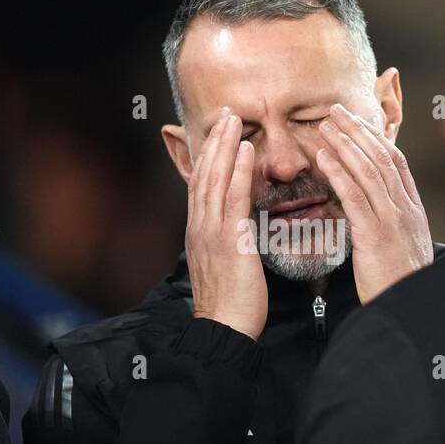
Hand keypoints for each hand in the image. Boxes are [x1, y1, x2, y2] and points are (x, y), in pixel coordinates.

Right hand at [186, 107, 267, 339]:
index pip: (201, 185)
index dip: (208, 157)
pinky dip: (237, 171)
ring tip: (233, 120)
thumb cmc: (231, 303)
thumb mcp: (225, 264)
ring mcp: (211, 233)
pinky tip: (245, 150)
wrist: (224, 330)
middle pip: (203, 175)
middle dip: (213, 142)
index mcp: (198, 232)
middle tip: (225, 113)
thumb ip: (228, 240)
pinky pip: (232, 199)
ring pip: (214, 180)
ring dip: (224, 146)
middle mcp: (199, 227)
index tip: (218, 133)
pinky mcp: (228, 241)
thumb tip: (237, 225)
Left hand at [315, 103, 433, 303]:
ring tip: (325, 125)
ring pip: (367, 170)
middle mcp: (405, 208)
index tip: (358, 122)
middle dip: (358, 131)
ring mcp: (391, 219)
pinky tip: (323, 157)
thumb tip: (378, 210)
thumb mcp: (403, 247)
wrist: (410, 308)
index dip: (376, 139)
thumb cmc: (400, 283)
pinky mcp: (375, 234)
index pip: (395, 163)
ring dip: (344, 143)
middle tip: (336, 111)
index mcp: (412, 210)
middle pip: (381, 158)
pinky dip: (338, 172)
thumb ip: (393, 224)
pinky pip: (354, 196)